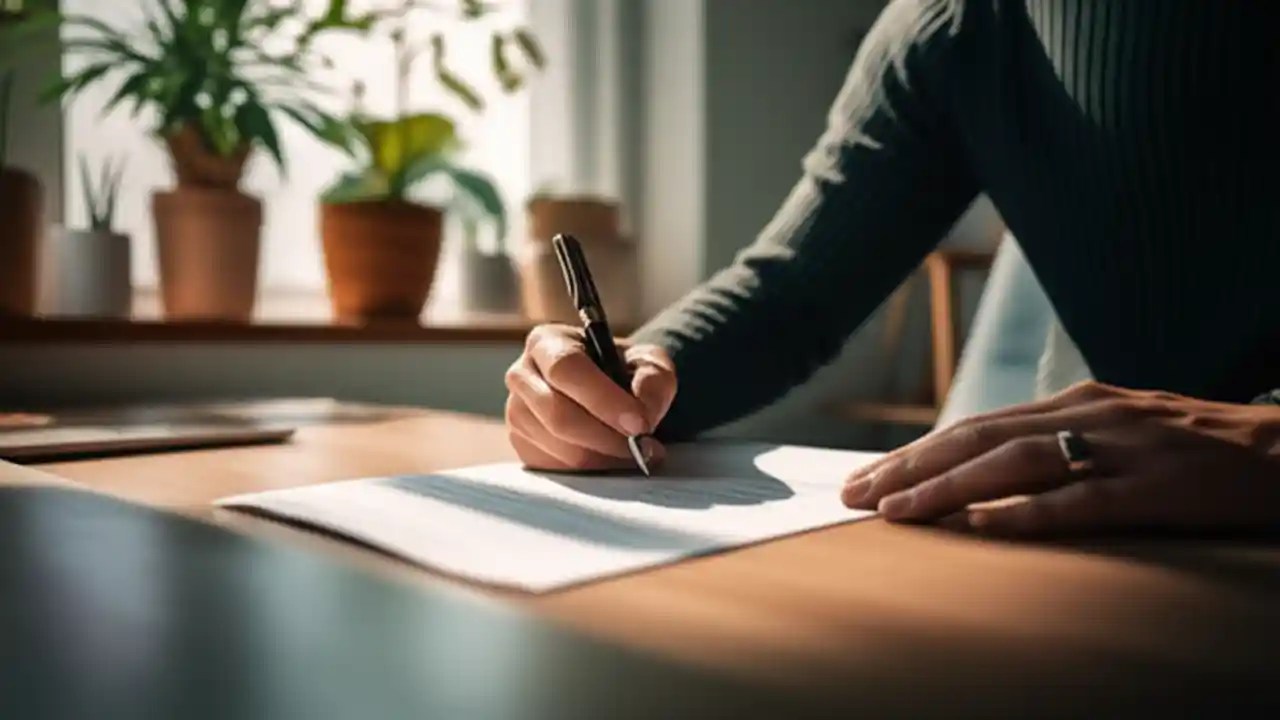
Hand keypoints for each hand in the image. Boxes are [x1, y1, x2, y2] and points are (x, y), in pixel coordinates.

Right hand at [505, 325, 676, 470]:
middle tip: (644, 448)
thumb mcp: (648, 362)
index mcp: (548, 342)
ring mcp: (516, 414)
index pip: (566, 368)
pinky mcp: (522, 446)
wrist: (607, 393)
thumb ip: (653, 378)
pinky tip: (611, 459)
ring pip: (559, 448)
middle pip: (558, 414)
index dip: (603, 399)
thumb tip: (643, 411)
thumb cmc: (623, 372)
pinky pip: (555, 469)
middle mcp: (522, 375)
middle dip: (607, 438)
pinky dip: (590, 472)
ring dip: (604, 458)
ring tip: (635, 454)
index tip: (639, 424)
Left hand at [842, 381, 1279, 536]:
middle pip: (978, 439)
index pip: (974, 427)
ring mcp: (1120, 449)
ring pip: (1016, 464)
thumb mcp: (1115, 430)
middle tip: (853, 496)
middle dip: (909, 467)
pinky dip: (1027, 513)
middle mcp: (1087, 415)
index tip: (864, 478)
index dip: (915, 453)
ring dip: (948, 488)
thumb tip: (983, 475)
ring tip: (895, 510)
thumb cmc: (1193, 447)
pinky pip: (1082, 500)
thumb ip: (1055, 442)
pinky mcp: (1156, 487)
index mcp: (1074, 403)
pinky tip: (981, 526)